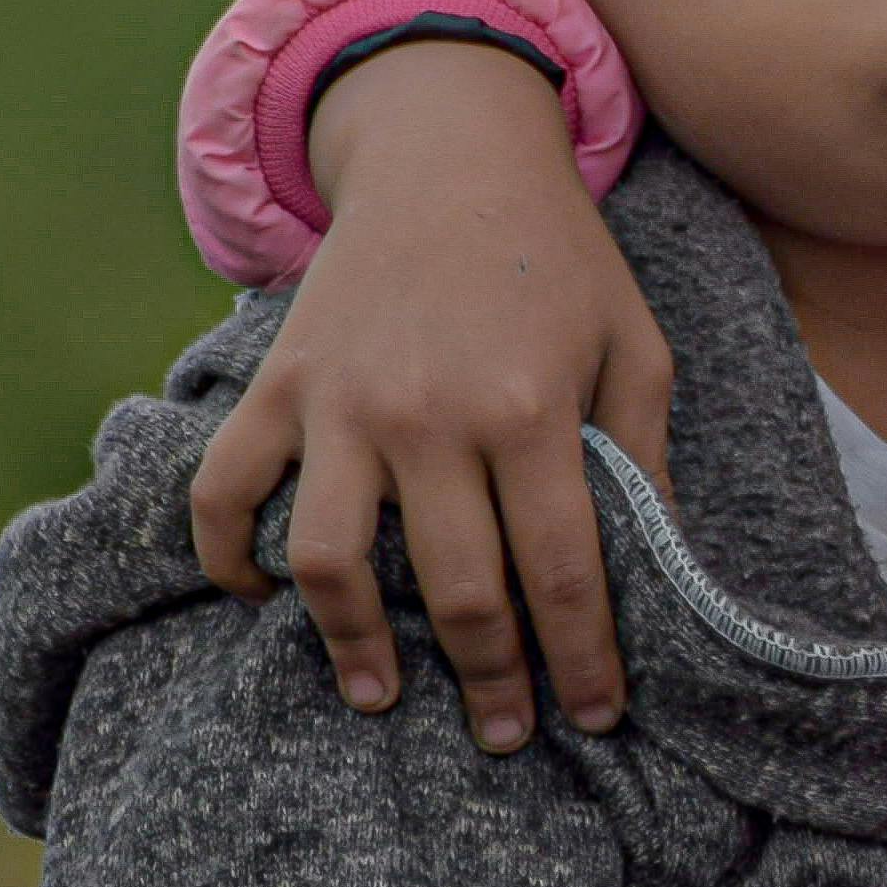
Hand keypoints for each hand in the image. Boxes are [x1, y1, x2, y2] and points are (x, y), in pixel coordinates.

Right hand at [186, 36, 672, 745]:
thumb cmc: (557, 257)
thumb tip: (662, 569)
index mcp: (533, 408)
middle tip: (507, 734)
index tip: (596, 717)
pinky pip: (225, 490)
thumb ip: (644, 454)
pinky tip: (259, 598)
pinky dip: (226, 555)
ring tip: (381, 696)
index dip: (584, 661)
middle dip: (490, 681)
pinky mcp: (279, 384)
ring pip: (328, 562)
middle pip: (458, 590)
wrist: (450, 152)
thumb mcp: (633, 343)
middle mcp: (431, 415)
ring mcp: (342, 403)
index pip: (566, 572)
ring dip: (353, 647)